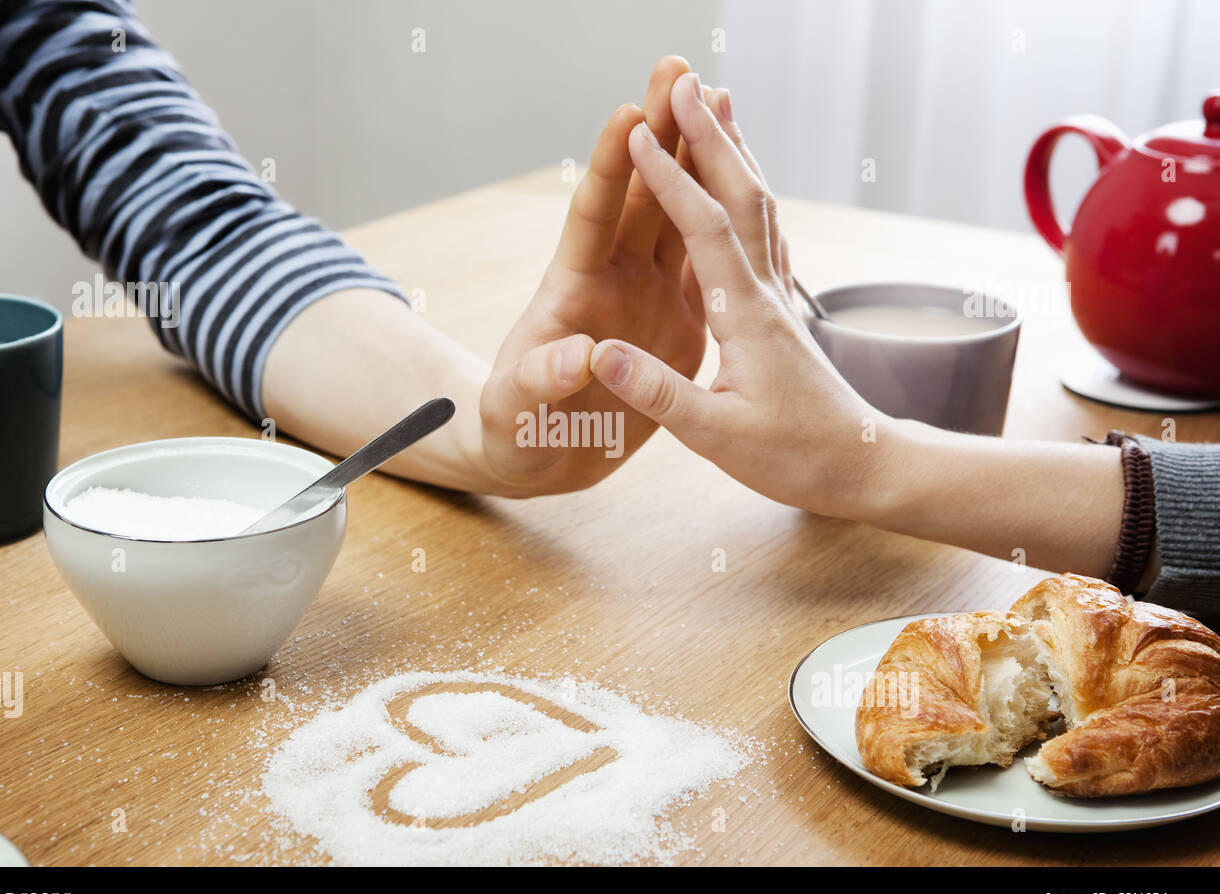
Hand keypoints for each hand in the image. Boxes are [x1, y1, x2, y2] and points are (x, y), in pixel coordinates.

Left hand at [477, 57, 707, 495]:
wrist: (539, 460)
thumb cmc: (513, 432)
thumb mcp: (517, 411)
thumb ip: (542, 379)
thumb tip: (580, 355)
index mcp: (573, 290)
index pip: (593, 215)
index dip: (612, 167)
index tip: (629, 114)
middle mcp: (613, 279)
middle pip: (642, 194)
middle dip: (661, 130)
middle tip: (681, 67)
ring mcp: (647, 296)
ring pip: (680, 217)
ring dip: (698, 161)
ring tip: (721, 102)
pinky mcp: (676, 324)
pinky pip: (704, 263)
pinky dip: (724, 225)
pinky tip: (746, 187)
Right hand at [585, 72, 887, 517]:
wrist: (865, 466)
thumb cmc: (796, 458)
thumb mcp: (717, 438)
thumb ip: (658, 394)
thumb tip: (600, 354)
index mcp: (745, 317)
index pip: (705, 229)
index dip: (671, 178)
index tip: (641, 133)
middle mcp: (767, 294)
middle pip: (741, 195)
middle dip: (710, 136)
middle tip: (684, 83)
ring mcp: (780, 299)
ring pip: (761, 207)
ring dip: (735, 152)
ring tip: (717, 108)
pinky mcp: (784, 312)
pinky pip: (768, 234)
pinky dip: (749, 194)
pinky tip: (743, 187)